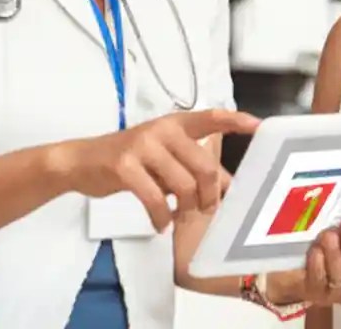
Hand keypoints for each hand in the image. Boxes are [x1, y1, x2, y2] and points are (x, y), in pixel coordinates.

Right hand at [61, 109, 259, 231]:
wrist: (82, 161)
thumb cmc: (129, 161)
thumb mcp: (164, 158)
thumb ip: (193, 167)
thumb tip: (228, 186)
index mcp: (174, 124)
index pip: (210, 117)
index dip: (236, 120)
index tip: (258, 126)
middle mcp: (161, 130)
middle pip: (204, 165)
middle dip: (210, 194)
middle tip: (206, 209)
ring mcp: (143, 145)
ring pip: (183, 184)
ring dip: (185, 208)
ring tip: (179, 217)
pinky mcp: (125, 165)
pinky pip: (154, 197)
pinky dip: (160, 216)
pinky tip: (159, 223)